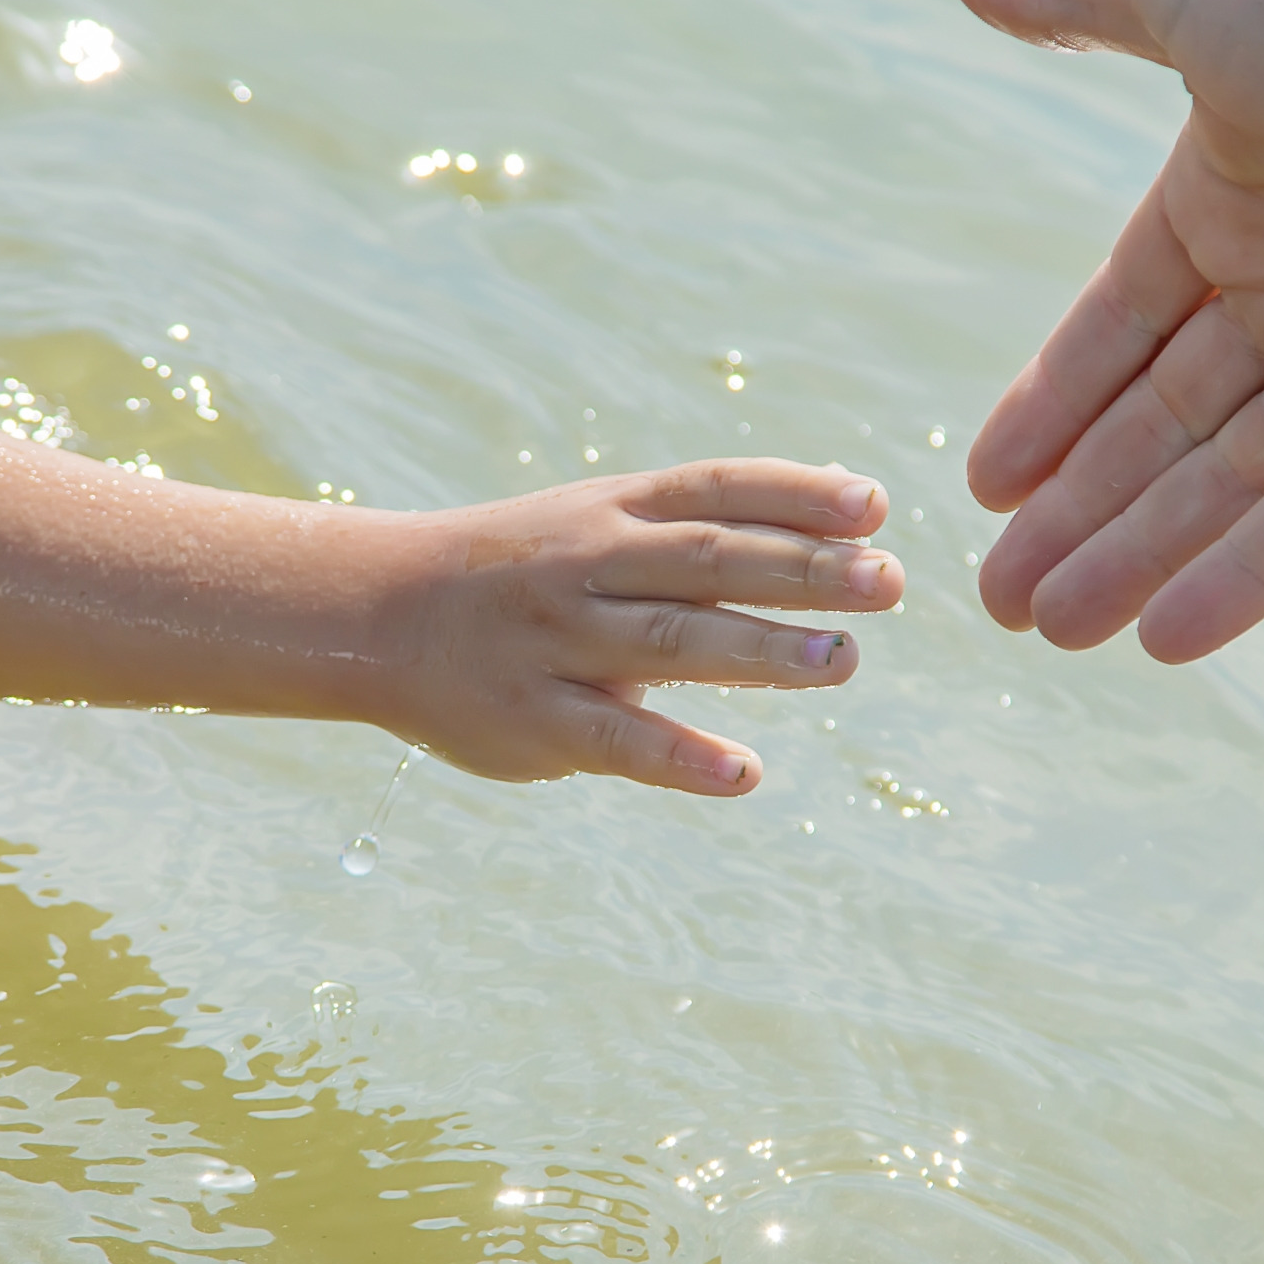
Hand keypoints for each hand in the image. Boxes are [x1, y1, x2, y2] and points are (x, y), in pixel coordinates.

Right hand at [374, 460, 902, 794]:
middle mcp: (588, 566)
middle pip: (707, 561)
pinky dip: (682, 759)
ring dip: (760, 651)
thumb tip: (852, 511)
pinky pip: (616, 741)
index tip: (875, 506)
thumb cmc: (524, 570)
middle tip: (885, 583)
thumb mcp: (602, 523)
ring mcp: (559, 642)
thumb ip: (708, 527)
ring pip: (669, 643)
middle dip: (800, 571)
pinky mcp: (535, 720)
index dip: (796, 494)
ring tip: (842, 661)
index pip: (714, 489)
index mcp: (612, 511)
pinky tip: (744, 775)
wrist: (377, 614)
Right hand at [947, 0, 1263, 660]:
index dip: (1049, 413)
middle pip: (1156, 433)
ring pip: (1220, 487)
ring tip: (1052, 629)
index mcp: (1222, 211)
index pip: (1114, 336)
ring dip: (1136, 559)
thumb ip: (1072, 0)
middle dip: (1075, 516)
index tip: (986, 486)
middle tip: (997, 599)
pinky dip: (1246, 577)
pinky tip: (1166, 638)